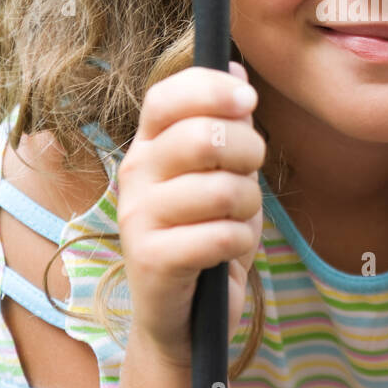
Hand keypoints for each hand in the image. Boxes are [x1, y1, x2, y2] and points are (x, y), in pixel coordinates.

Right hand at [117, 63, 265, 365]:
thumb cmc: (207, 235)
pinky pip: (221, 235)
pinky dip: (240, 242)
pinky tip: (228, 252)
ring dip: (249, 207)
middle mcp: (135, 175)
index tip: (250, 99)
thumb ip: (226, 126)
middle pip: (203, 136)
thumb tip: (234, 69)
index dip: (210, 89)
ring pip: (222, 189)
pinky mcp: (152, 260)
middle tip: (253, 173)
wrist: (185, 319)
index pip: (167, 96)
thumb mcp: (223, 174)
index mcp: (149, 146)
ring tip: (239, 222)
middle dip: (249, 151)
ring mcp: (138, 218)